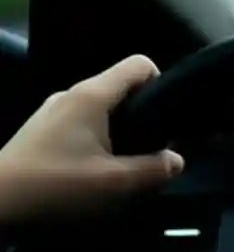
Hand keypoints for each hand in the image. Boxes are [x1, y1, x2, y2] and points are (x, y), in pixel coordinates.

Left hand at [0, 54, 183, 223]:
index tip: (166, 121)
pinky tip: (89, 176)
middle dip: (142, 120)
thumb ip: (154, 169)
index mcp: (92, 95)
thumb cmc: (54, 186)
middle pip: (121, 91)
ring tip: (118, 170)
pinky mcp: (38, 133)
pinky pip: (80, 127)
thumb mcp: (115, 184)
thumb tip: (176, 160)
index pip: (140, 65)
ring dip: (117, 136)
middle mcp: (71, 95)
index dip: (162, 85)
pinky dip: (94, 145)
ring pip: (101, 113)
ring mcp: (51, 113)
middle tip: (147, 155)